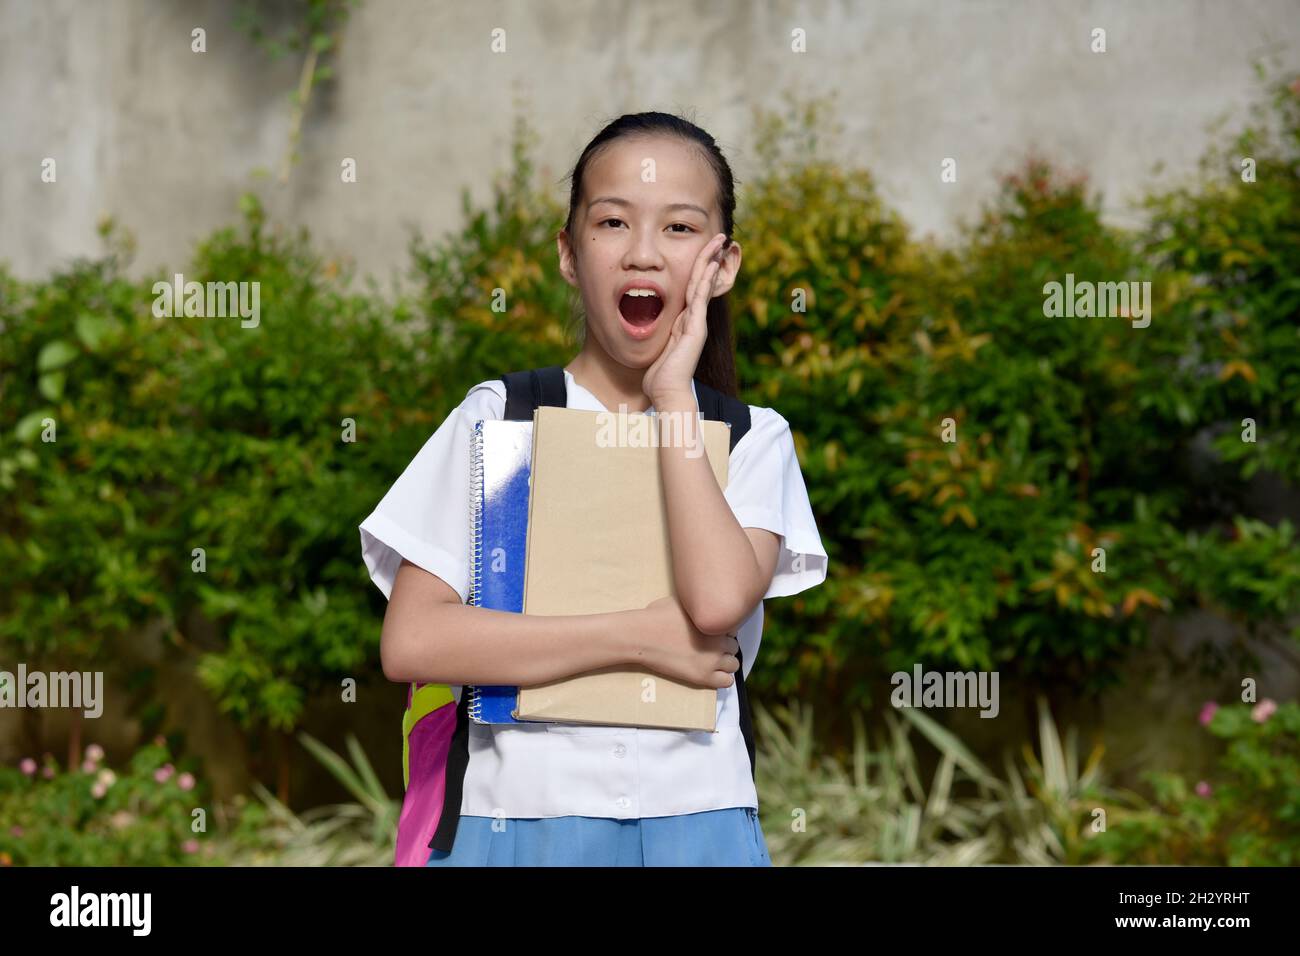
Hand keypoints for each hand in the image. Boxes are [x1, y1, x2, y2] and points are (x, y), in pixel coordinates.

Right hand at [633, 595, 739, 688]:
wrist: (643, 636)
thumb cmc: (655, 617)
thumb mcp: (680, 601)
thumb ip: (696, 605)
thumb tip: (699, 602)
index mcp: (714, 621)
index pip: (733, 628)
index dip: (722, 631)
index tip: (712, 634)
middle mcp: (718, 640)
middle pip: (734, 646)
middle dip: (723, 647)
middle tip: (709, 648)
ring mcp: (712, 659)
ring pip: (734, 664)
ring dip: (724, 663)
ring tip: (710, 661)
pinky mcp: (703, 676)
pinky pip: (726, 681)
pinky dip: (721, 678)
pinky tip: (710, 673)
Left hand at [641, 233, 729, 406]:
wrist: (667, 393)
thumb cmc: (660, 377)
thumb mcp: (657, 348)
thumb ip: (658, 335)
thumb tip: (644, 329)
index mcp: (684, 321)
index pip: (693, 287)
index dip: (699, 268)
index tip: (706, 250)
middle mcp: (693, 319)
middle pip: (702, 280)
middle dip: (710, 257)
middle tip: (720, 237)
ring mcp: (696, 322)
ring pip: (704, 284)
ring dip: (711, 261)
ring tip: (720, 241)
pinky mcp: (695, 327)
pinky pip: (700, 297)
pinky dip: (706, 279)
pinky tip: (711, 263)